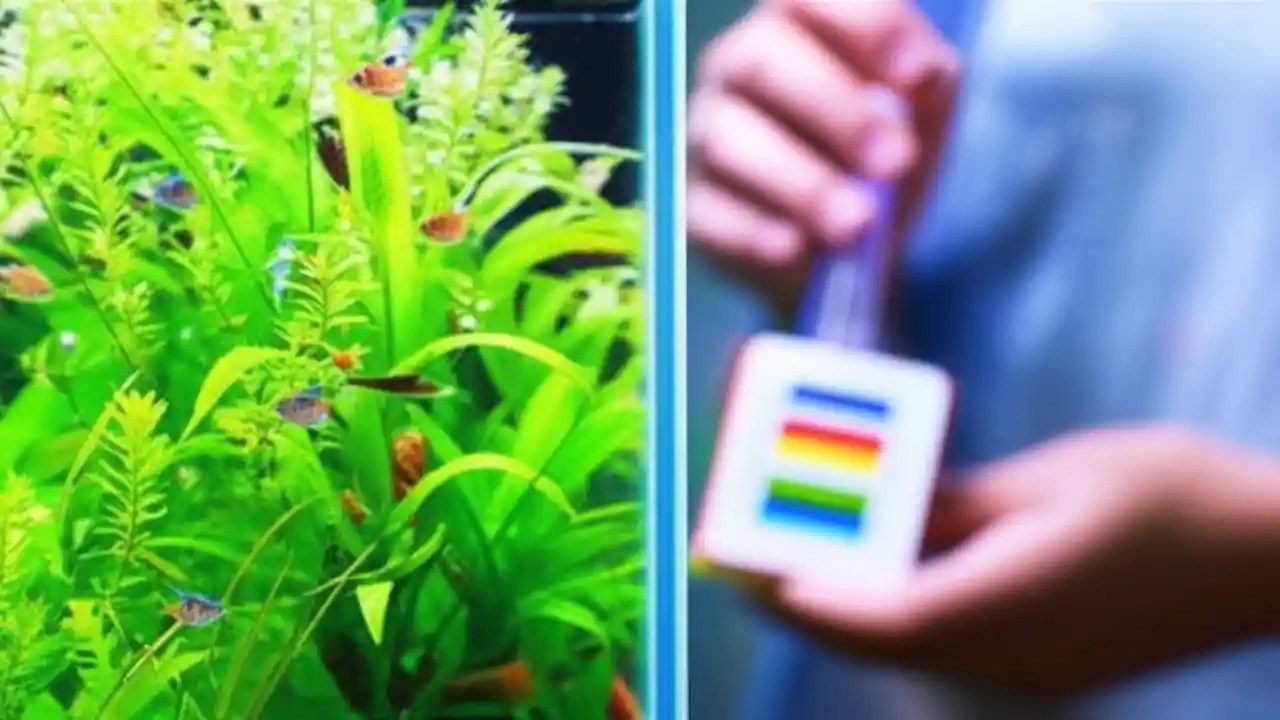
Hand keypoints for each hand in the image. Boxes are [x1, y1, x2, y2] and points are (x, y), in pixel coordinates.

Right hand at [688, 0, 959, 308]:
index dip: (866, 26)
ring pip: (729, 140)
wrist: (852, 247)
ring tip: (857, 224)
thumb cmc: (880, 157)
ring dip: (801, 181)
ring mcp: (704, 136)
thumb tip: (923, 74)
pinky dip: (754, 232)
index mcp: (792, 26)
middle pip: (762, 59)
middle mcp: (735, 68)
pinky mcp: (692, 207)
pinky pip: (709, 213)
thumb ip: (928, 83)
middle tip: (896, 161)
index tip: (917, 77)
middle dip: (836, 110)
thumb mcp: (922, 113)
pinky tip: (798, 249)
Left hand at [762, 426, 1279, 695]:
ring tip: (783, 559)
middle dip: (803, 604)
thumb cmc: (1168, 495)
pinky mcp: (1041, 665)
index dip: (809, 593)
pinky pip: (939, 644)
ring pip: (905, 648)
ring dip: (837, 610)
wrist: (1267, 554)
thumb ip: (954, 502)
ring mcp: (1030, 670)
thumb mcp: (1053, 479)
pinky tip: (865, 571)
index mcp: (1021, 600)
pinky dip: (885, 612)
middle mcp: (1015, 654)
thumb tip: (875, 505)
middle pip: (883, 640)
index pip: (888, 613)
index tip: (748, 563)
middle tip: (742, 558)